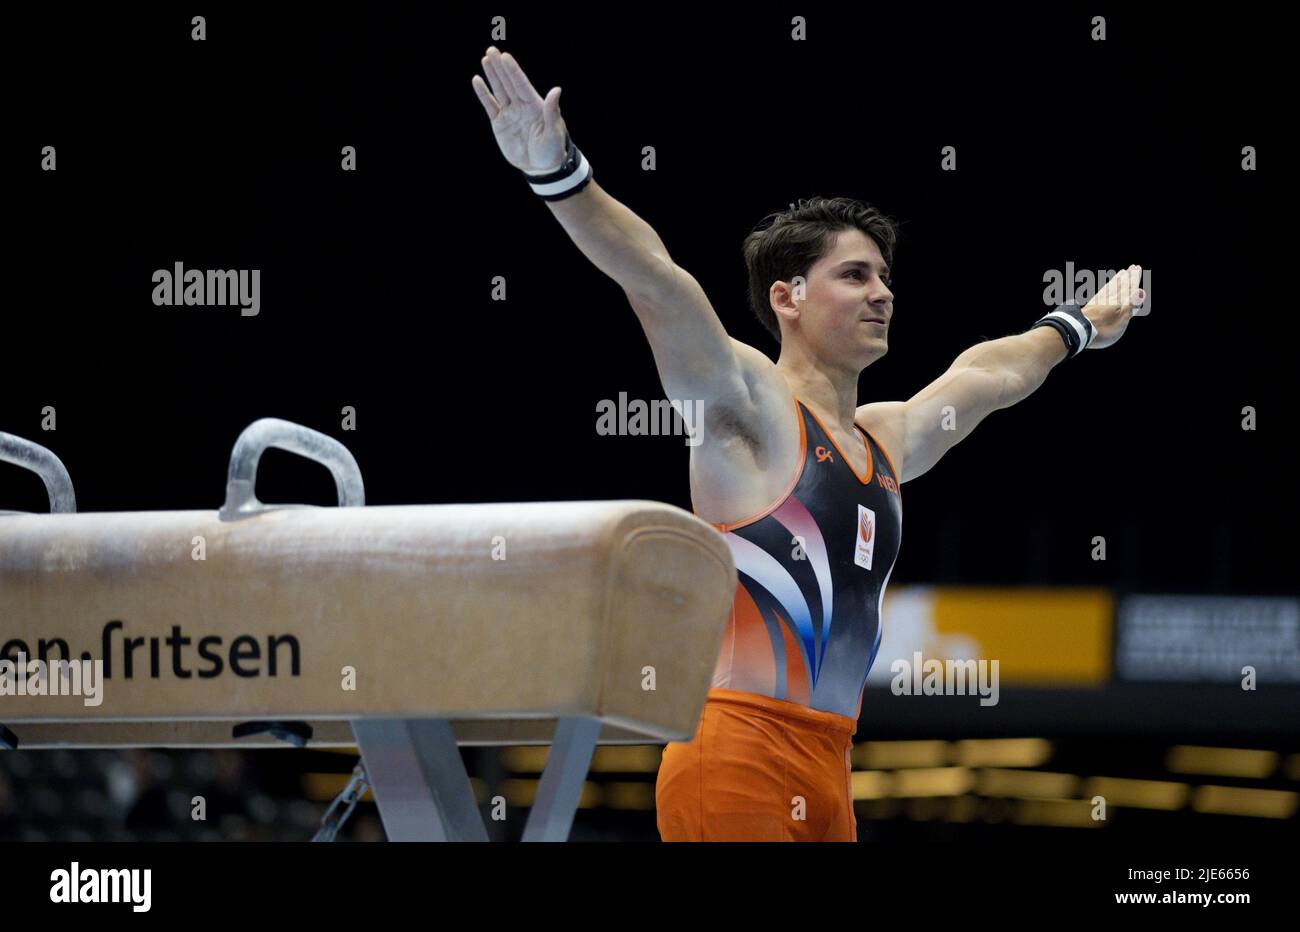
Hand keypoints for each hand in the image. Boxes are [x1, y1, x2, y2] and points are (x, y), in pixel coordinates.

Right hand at [471, 47, 567, 173]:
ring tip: (485, 59)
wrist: (540, 167)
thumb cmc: (552, 149)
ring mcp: (509, 114)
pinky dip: (483, 94)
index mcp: (534, 105)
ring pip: (498, 90)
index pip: (521, 84)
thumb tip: (556, 90)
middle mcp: (521, 106)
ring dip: (492, 75)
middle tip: (491, 50)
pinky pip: (489, 106)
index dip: (513, 71)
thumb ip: (552, 111)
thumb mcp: (554, 131)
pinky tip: (477, 81)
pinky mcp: (499, 124)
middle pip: (508, 83)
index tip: (505, 57)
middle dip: (500, 67)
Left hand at [1083, 264, 1146, 349]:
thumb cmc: (1103, 328)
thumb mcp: (1122, 319)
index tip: (1137, 268)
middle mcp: (1110, 299)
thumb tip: (1141, 291)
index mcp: (1119, 302)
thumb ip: (1132, 305)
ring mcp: (1099, 301)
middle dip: (1127, 277)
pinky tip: (1107, 286)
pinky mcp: (1091, 305)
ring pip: (1111, 287)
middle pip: (1120, 285)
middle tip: (1132, 267)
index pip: (1129, 287)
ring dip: (1117, 279)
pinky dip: (1107, 286)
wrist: (1078, 331)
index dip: (1134, 279)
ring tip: (1121, 273)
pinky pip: (1102, 292)